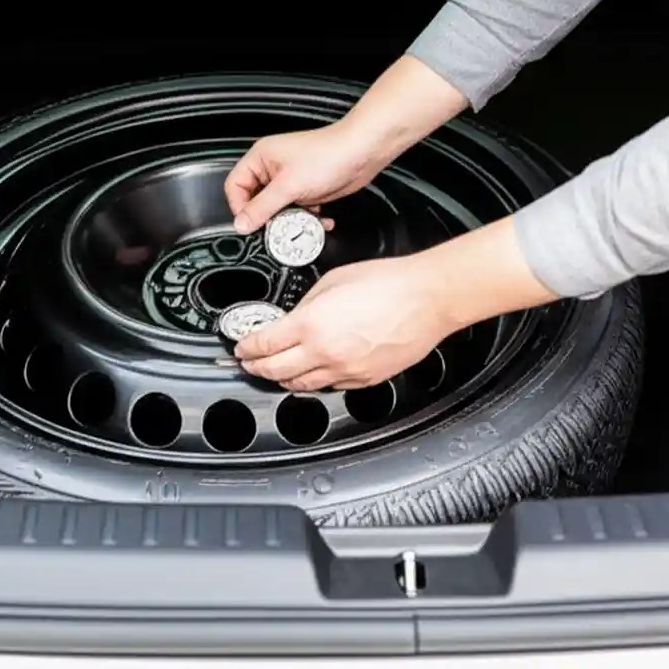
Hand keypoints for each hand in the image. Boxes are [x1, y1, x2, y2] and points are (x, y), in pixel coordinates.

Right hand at [223, 56, 471, 233]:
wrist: (361, 152)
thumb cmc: (328, 155)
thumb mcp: (289, 186)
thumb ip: (262, 208)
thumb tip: (242, 224)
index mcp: (260, 158)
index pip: (235, 187)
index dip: (240, 207)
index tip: (252, 223)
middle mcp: (272, 167)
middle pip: (256, 201)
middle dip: (269, 217)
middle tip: (276, 227)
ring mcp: (290, 179)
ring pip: (278, 209)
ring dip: (290, 220)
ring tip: (300, 223)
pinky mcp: (306, 189)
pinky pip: (297, 210)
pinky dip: (306, 218)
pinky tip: (317, 219)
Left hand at [235, 255, 453, 390]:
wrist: (427, 299)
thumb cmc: (388, 284)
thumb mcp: (333, 281)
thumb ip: (306, 304)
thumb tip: (293, 318)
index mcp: (311, 324)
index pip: (265, 344)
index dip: (247, 347)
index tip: (241, 347)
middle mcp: (325, 353)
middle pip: (275, 371)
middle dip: (256, 367)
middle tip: (248, 362)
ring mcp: (345, 371)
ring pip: (300, 386)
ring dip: (282, 378)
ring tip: (275, 370)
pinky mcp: (364, 380)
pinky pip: (330, 387)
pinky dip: (314, 382)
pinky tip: (311, 373)